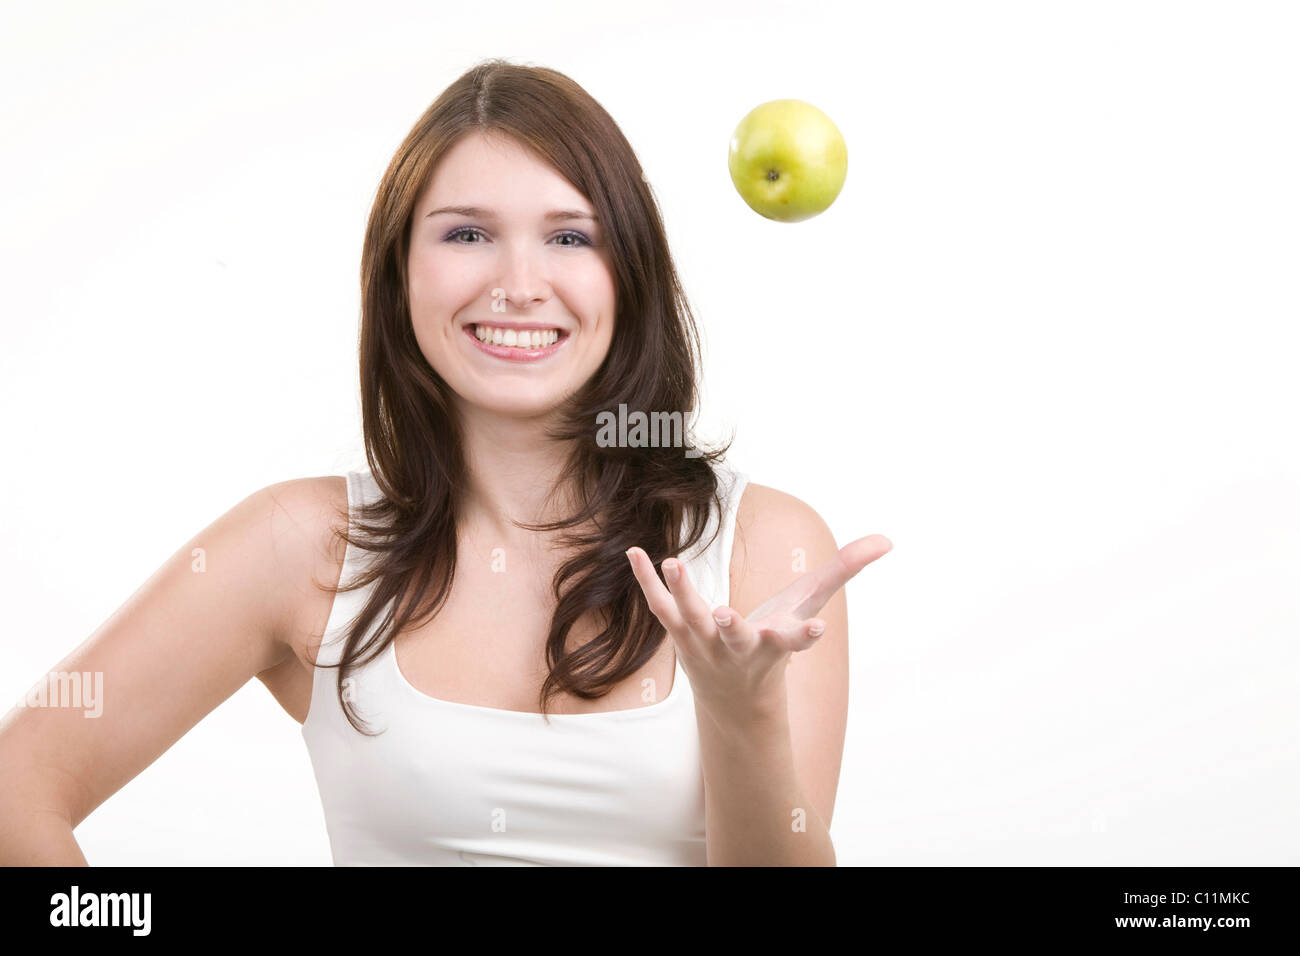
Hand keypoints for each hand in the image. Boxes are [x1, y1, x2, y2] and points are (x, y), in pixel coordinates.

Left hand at [625, 534, 891, 721]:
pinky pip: (660, 606)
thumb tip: (886, 539)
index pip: (794, 642)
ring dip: (683, 593)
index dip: (805, 636)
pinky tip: (635, 552)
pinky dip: (647, 581)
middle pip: (736, 637)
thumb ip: (844, 571)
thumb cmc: (777, 643)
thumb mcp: (810, 610)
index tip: (815, 630)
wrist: (735, 701)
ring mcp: (704, 644)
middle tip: (723, 614)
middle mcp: (739, 649)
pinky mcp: (679, 634)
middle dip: (732, 627)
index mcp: (776, 647)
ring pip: (691, 620)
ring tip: (674, 563)